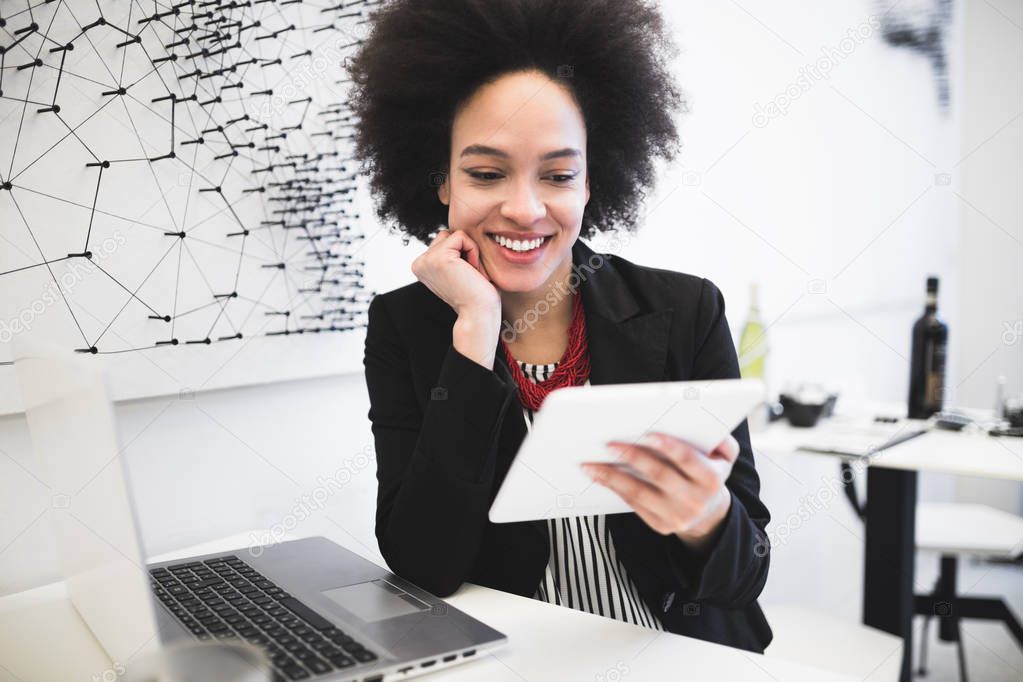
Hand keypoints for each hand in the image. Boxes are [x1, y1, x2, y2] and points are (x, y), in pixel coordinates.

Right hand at [411, 228, 500, 316]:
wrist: (478, 313)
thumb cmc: (476, 294)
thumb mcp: (455, 269)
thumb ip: (449, 252)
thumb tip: (451, 231)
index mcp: (421, 266)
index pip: (444, 241)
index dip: (460, 254)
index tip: (463, 277)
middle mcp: (419, 263)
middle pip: (447, 235)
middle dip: (464, 251)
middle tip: (468, 275)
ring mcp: (426, 260)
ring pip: (454, 234)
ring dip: (469, 251)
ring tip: (469, 273)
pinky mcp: (438, 257)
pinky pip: (461, 236)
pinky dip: (473, 251)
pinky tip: (471, 271)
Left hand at [580, 432, 739, 547]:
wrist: (707, 512)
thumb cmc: (709, 472)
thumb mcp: (725, 455)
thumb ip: (720, 438)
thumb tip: (707, 421)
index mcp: (711, 479)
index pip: (688, 460)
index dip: (668, 446)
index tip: (646, 434)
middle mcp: (694, 500)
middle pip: (659, 475)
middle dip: (633, 457)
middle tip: (608, 443)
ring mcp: (676, 516)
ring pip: (639, 493)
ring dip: (612, 476)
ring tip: (590, 463)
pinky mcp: (659, 525)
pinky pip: (632, 504)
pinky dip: (613, 488)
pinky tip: (598, 476)